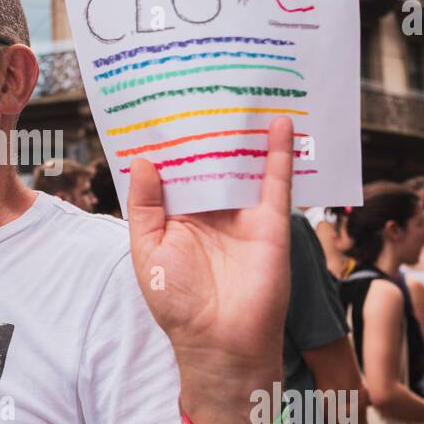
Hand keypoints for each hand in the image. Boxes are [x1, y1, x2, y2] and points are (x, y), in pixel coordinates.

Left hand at [127, 117, 292, 423]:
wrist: (219, 343)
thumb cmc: (177, 303)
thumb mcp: (147, 250)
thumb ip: (145, 205)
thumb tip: (144, 159)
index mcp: (178, 214)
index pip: (173, 168)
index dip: (166, 140)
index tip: (158, 104)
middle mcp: (211, 209)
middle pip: (209, 158)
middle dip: (204, 125)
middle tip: (200, 80)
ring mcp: (242, 213)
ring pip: (241, 162)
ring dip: (241, 130)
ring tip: (238, 87)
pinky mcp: (270, 221)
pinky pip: (276, 181)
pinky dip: (280, 151)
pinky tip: (278, 121)